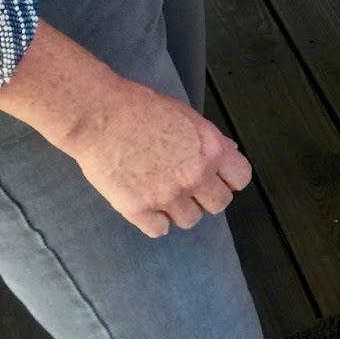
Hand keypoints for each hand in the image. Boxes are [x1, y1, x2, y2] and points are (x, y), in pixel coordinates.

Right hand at [68, 80, 251, 237]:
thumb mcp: (187, 116)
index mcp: (211, 150)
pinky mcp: (139, 210)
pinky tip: (146, 204)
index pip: (241, 179)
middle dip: (206, 197)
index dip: (229, 178)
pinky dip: (154, 221)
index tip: (216, 177)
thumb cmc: (142, 108)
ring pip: (190, 220)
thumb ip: (210, 139)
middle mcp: (195, 176)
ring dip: (179, 209)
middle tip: (189, 186)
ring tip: (163, 192)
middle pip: (218, 204)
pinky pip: (159, 230)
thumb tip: (229, 152)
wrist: (99, 116)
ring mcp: (167, 196)